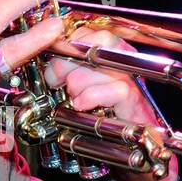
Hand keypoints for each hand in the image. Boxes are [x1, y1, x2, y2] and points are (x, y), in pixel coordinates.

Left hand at [42, 28, 178, 180]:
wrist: (137, 150)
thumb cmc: (105, 118)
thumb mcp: (81, 90)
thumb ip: (67, 71)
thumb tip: (45, 59)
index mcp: (112, 53)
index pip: (90, 31)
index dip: (68, 42)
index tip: (53, 56)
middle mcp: (124, 62)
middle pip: (96, 42)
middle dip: (68, 60)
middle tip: (57, 81)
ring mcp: (132, 80)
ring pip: (99, 65)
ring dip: (77, 84)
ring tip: (73, 97)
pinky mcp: (135, 101)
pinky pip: (115, 89)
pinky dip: (92, 97)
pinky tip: (82, 106)